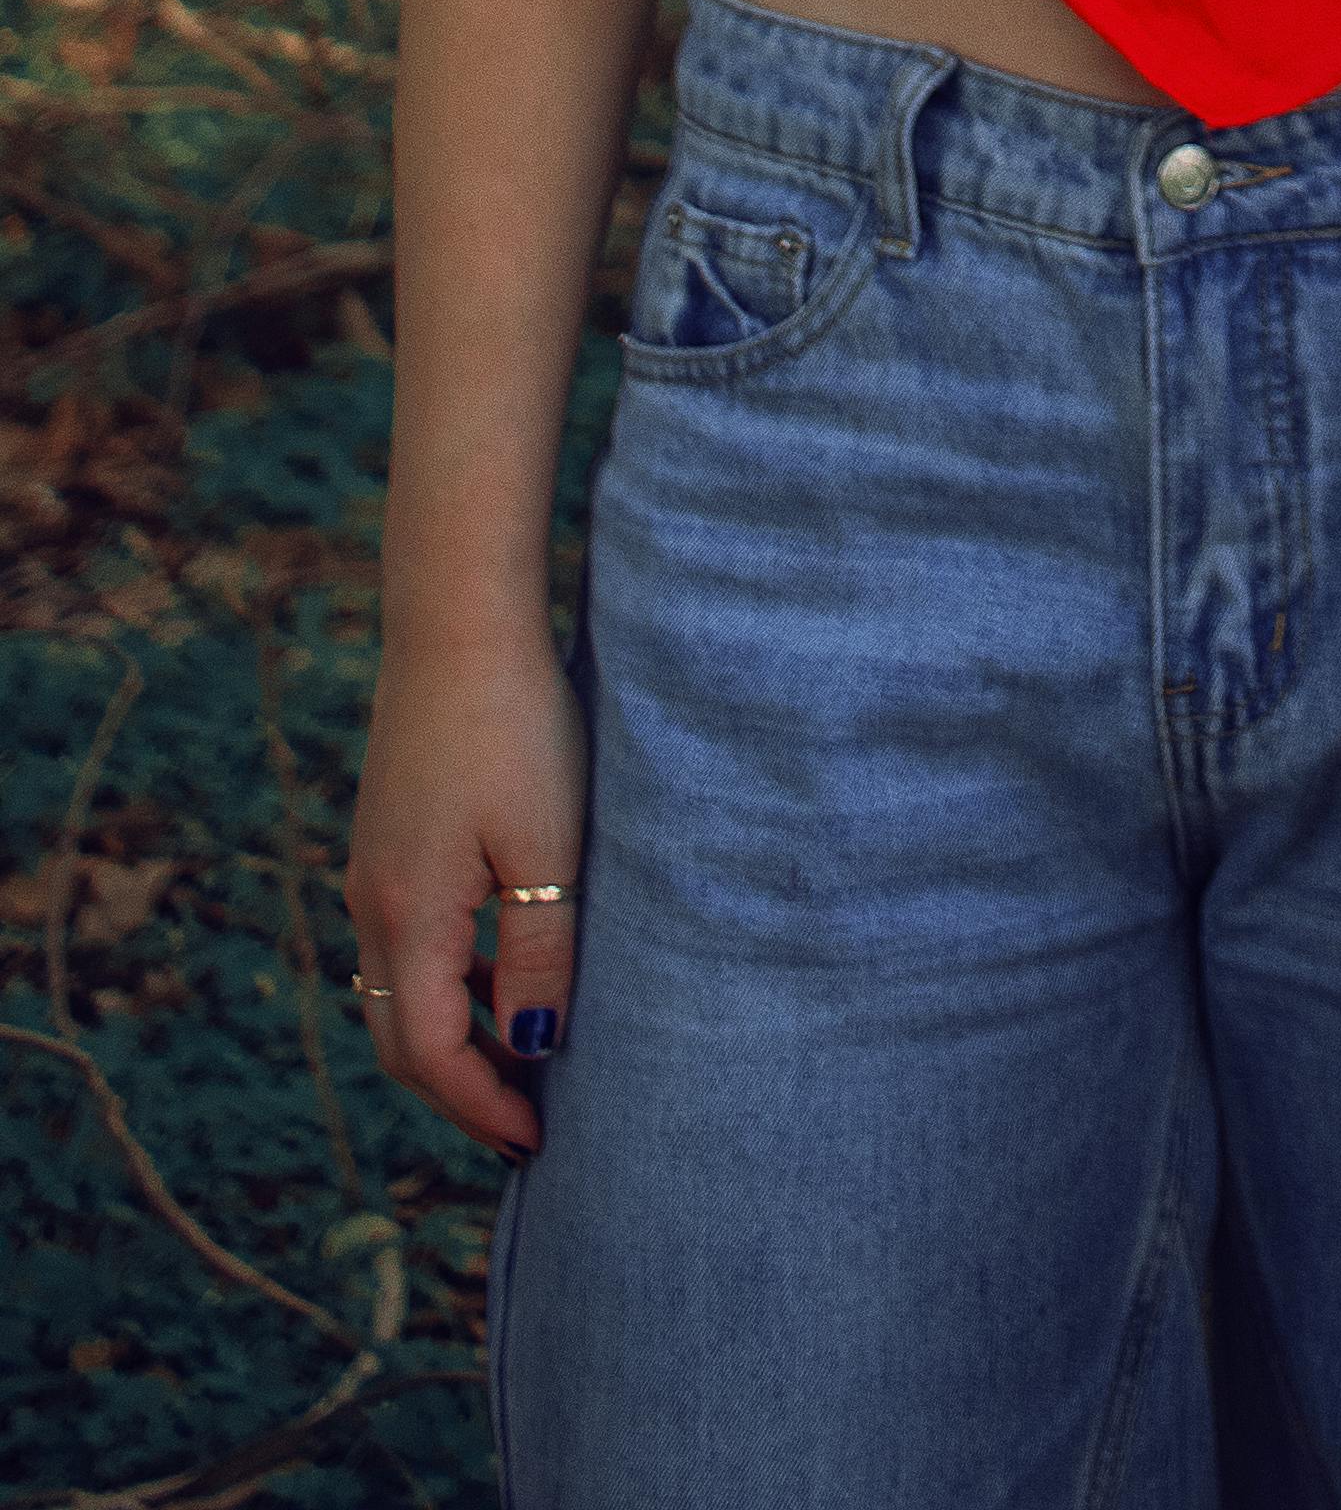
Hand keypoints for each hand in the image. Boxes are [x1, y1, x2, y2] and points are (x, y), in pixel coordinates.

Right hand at [345, 630, 589, 1155]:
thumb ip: (540, 952)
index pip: (429, 1057)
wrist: (458, 622)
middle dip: (460, 1090)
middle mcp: (372, 904)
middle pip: (401, 1038)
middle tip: (527, 1121)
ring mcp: (372, 868)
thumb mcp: (547, 848)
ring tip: (523, 1058)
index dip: (481, 1107)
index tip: (538, 1140)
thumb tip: (534, 1047)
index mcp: (408, 917)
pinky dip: (445, 982)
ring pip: (399, 991)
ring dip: (453, 1036)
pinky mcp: (387, 835)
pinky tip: (499, 968)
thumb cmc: (515, 727)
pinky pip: (405, 943)